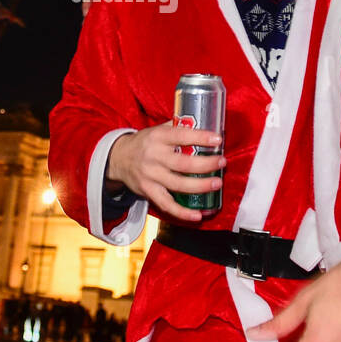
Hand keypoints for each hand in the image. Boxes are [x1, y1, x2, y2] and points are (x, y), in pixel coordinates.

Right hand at [105, 124, 224, 222]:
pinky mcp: (148, 191)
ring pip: (178, 185)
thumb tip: (206, 126)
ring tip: (217, 184)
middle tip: (222, 162)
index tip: (218, 139)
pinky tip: (198, 215)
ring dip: (200, 186)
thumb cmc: (145, 143)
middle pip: (183, 163)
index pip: (181, 136)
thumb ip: (178, 129)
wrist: (118, 158)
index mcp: (158, 137)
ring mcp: (150, 176)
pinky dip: (183, 212)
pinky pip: (167, 205)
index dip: (201, 137)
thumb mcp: (157, 130)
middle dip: (206, 164)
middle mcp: (154, 156)